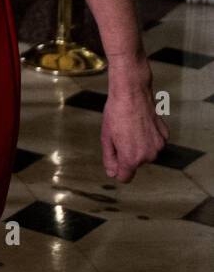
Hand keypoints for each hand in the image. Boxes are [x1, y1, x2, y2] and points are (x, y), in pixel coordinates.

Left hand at [101, 60, 167, 182]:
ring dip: (139, 146)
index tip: (115, 163)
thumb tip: (112, 173)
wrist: (132, 93)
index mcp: (131, 158)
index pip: (125, 177)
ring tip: (130, 128)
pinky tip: (141, 123)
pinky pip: (154, 142)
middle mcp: (148, 156)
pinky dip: (148, 137)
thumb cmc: (115, 114)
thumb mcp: (106, 137)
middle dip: (127, 154)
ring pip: (146, 153)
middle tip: (120, 135)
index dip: (118, 171)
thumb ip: (109, 158)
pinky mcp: (165, 136)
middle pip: (135, 164)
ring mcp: (159, 146)